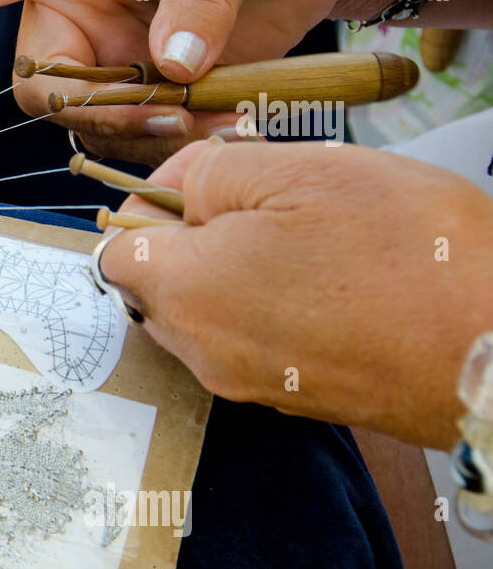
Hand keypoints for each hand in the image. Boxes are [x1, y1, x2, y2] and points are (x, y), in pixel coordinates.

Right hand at [0, 0, 407, 165]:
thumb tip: (170, 67)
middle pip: (41, 78)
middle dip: (91, 107)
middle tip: (164, 106)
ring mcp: (118, 44)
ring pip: (89, 117)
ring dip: (141, 130)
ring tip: (214, 112)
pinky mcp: (157, 80)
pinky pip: (141, 130)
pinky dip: (178, 140)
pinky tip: (229, 118)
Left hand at [98, 140, 492, 447]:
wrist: (492, 354)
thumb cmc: (405, 255)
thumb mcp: (300, 170)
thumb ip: (211, 173)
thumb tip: (177, 187)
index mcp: (183, 291)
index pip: (114, 249)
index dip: (150, 203)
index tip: (205, 179)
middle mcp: (200, 350)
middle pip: (159, 283)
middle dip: (194, 235)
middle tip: (269, 200)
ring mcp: (247, 382)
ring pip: (208, 311)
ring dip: (238, 269)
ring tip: (310, 237)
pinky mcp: (293, 397)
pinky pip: (255, 340)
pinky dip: (274, 305)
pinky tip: (333, 279)